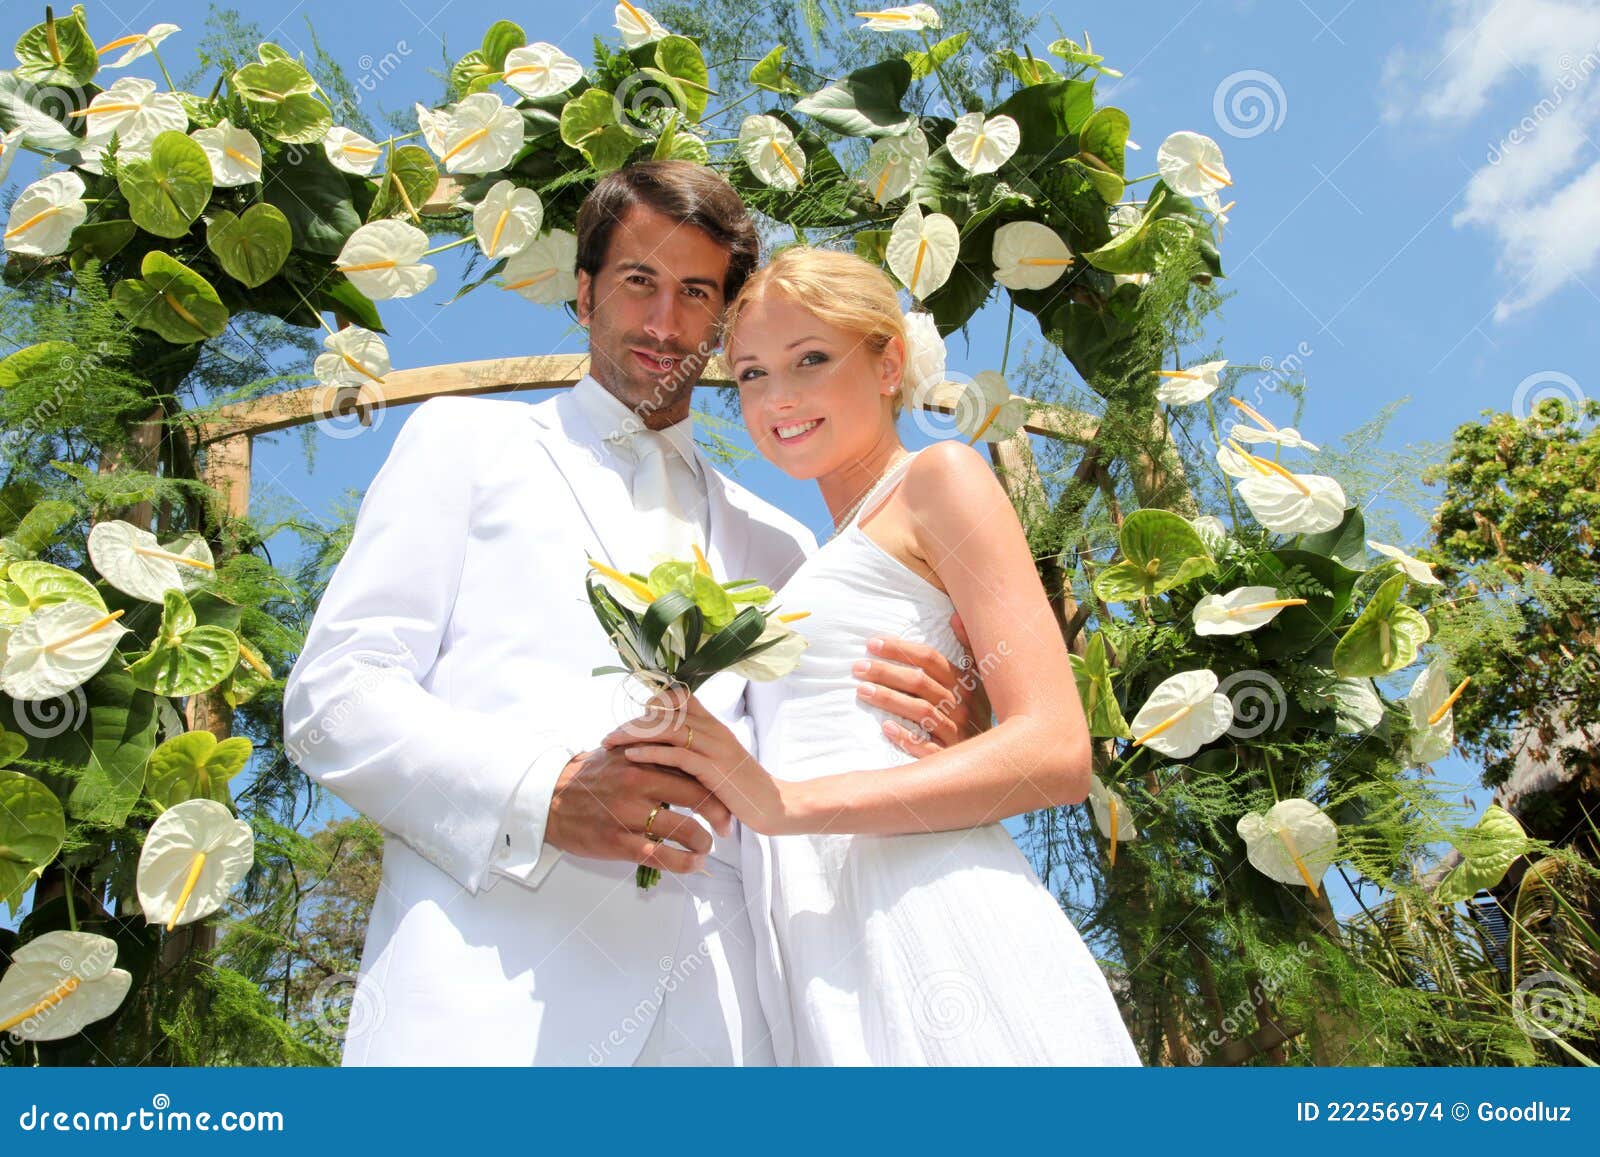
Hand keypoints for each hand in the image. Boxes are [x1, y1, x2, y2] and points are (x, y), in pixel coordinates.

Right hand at [544, 746, 733, 875]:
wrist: (549, 799)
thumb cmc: (590, 776)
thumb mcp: (621, 752)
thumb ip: (652, 751)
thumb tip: (687, 752)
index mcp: (643, 758)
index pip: (694, 768)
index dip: (717, 785)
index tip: (727, 798)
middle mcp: (640, 783)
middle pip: (698, 797)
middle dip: (720, 815)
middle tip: (726, 827)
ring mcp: (630, 814)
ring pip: (685, 829)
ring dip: (704, 843)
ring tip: (706, 848)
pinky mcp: (619, 841)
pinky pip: (662, 856)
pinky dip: (685, 863)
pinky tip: (693, 864)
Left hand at [600, 688, 790, 835]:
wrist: (774, 806)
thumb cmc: (742, 788)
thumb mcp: (717, 763)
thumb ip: (695, 751)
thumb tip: (665, 749)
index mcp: (714, 725)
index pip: (680, 698)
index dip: (652, 705)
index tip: (632, 721)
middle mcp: (714, 730)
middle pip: (667, 712)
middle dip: (633, 723)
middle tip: (609, 736)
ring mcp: (715, 748)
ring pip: (668, 729)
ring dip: (635, 734)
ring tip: (611, 743)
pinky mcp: (715, 769)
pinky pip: (678, 754)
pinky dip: (652, 752)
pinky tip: (631, 756)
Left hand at [854, 611, 993, 757]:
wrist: (1001, 754)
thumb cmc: (976, 712)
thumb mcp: (980, 679)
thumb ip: (968, 647)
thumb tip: (955, 616)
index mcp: (965, 682)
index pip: (930, 659)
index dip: (900, 649)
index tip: (871, 643)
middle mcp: (962, 704)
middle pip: (920, 682)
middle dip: (886, 672)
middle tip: (858, 668)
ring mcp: (958, 731)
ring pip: (921, 711)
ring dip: (890, 699)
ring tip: (862, 691)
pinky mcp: (951, 755)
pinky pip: (929, 747)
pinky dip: (908, 737)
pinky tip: (886, 728)